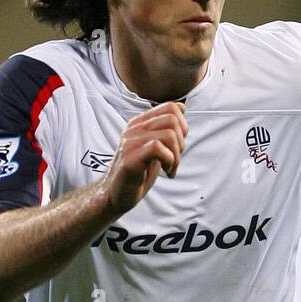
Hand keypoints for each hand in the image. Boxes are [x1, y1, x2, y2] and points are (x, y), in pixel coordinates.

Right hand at [102, 101, 188, 217]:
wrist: (116, 194)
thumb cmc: (138, 173)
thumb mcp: (155, 148)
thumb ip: (165, 130)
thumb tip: (182, 110)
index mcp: (140, 123)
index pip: (171, 107)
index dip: (183, 126)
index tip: (178, 146)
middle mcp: (134, 128)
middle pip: (172, 118)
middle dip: (182, 142)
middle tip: (175, 159)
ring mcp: (131, 141)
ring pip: (169, 134)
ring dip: (176, 155)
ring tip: (170, 168)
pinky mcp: (130, 157)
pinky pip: (157, 148)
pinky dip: (169, 161)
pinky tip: (166, 173)